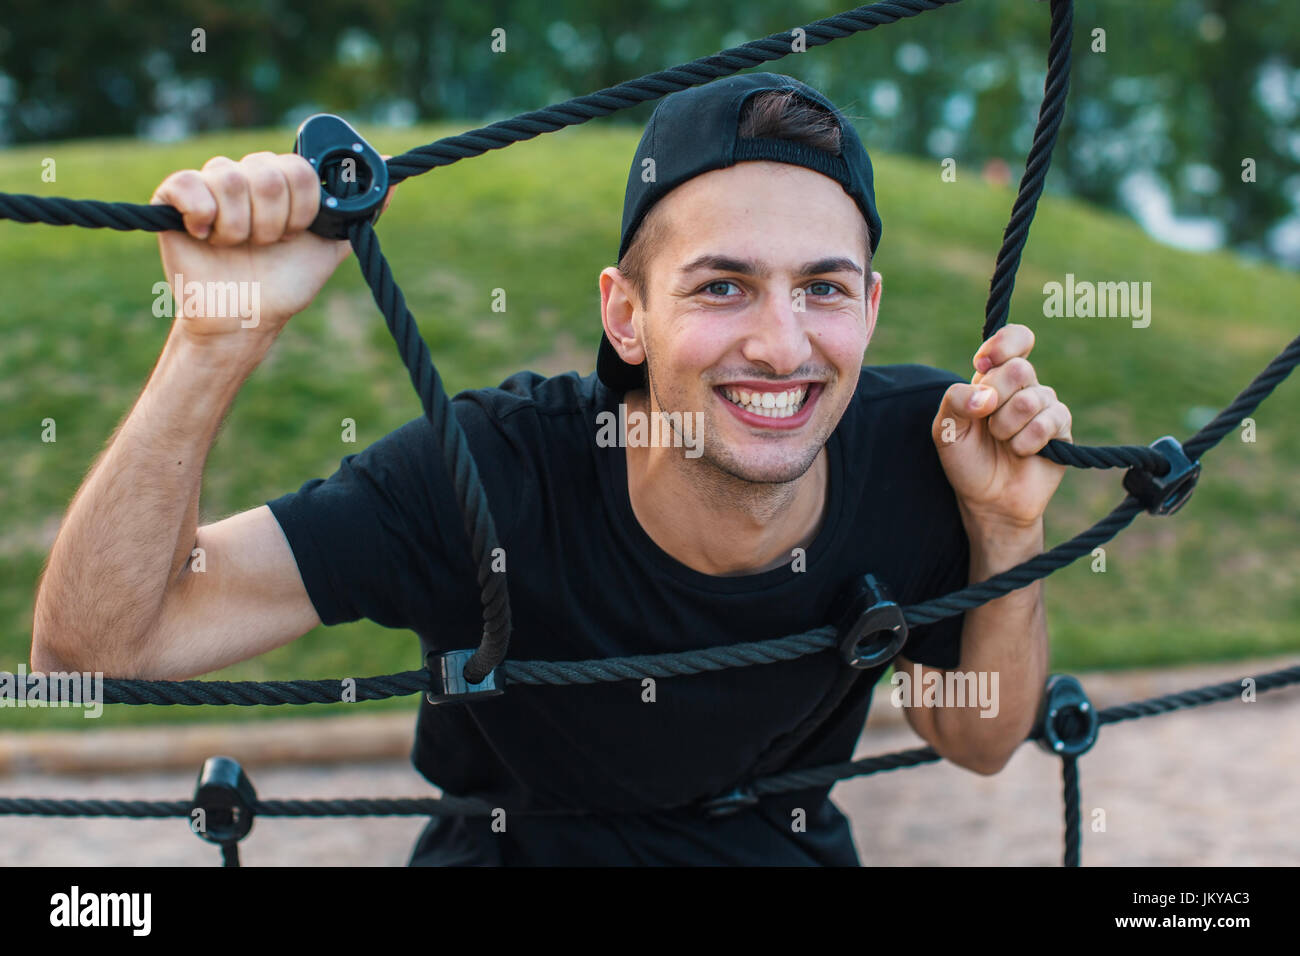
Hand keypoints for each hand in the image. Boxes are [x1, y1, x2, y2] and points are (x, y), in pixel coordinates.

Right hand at [151, 151, 395, 343]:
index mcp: (282, 183)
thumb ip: (359, 210)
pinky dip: (203, 214)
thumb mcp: (330, 246)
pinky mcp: (173, 198)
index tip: (296, 234)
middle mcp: (247, 176)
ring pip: (231, 179)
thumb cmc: (285, 284)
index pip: (299, 167)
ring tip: (236, 248)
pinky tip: (206, 235)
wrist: (244, 319)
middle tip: (266, 245)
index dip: (302, 207)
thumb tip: (393, 172)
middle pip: (268, 171)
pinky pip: (188, 183)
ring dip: (242, 228)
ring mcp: (210, 184)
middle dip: (275, 222)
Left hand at [931, 324, 1071, 530]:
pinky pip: (1049, 422)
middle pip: (1018, 369)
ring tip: (1003, 443)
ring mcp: (1045, 405)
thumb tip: (986, 395)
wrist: (988, 501)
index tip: (982, 364)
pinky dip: (1026, 441)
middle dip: (995, 399)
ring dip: (1007, 427)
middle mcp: (1023, 386)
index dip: (1003, 344)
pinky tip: (1021, 452)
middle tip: (987, 423)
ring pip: (1031, 399)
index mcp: (995, 378)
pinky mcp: (1062, 428)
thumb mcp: (947, 429)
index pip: (1014, 339)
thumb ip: (956, 401)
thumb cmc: (966, 461)